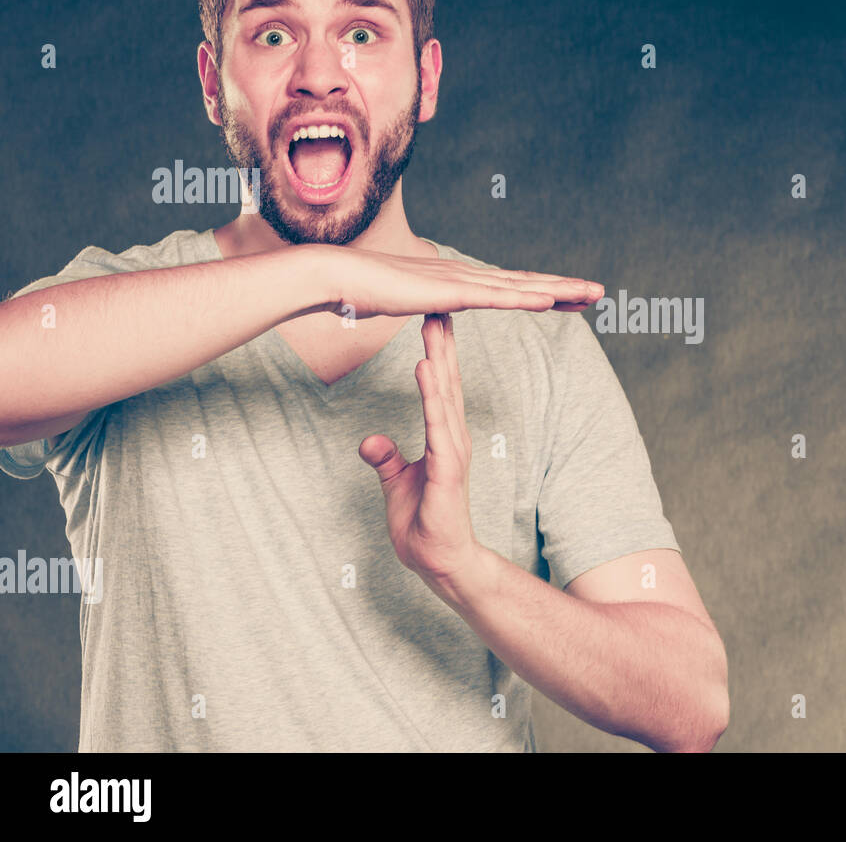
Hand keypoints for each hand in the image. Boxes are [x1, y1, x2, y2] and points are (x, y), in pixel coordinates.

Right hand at [316, 244, 602, 319]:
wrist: (336, 276)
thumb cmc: (363, 290)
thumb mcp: (406, 302)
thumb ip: (425, 303)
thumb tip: (433, 306)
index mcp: (458, 282)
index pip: (511, 287)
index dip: (544, 291)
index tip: (573, 297)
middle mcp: (465, 277)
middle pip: (525, 284)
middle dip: (564, 288)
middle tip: (600, 292)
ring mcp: (458, 282)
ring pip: (519, 287)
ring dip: (557, 291)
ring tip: (590, 294)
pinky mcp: (447, 292)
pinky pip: (493, 298)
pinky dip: (524, 298)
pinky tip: (550, 300)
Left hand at [359, 313, 481, 591]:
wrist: (439, 561)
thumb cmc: (423, 523)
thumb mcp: (396, 483)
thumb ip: (386, 459)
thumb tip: (369, 440)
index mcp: (443, 438)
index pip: (440, 389)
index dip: (437, 354)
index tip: (433, 321)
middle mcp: (453, 438)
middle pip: (446, 383)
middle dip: (442, 344)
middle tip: (438, 305)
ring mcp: (453, 452)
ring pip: (445, 397)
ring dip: (440, 360)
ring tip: (434, 328)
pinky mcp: (449, 470)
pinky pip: (439, 426)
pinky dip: (432, 397)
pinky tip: (427, 372)